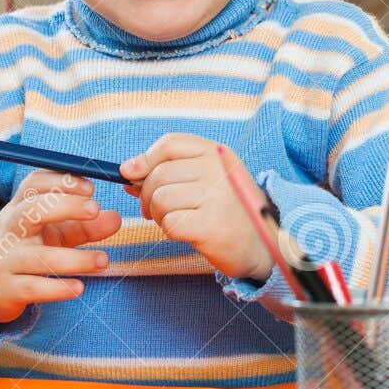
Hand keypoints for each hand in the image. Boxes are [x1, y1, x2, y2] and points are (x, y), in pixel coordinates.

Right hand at [0, 170, 119, 322]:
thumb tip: (116, 218)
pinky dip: (57, 289)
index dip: (61, 181)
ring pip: (39, 256)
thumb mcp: (56, 233)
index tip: (90, 187)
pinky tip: (79, 288)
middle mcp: (10, 230)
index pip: (34, 185)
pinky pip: (33, 287)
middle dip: (65, 206)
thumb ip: (85, 225)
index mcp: (20, 209)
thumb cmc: (28, 250)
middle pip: (32, 211)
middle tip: (95, 209)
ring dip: (75, 259)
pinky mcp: (7, 289)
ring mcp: (6, 260)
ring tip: (104, 260)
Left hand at [121, 135, 272, 281]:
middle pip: (159, 174)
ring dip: (159, 215)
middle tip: (155, 210)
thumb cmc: (227, 211)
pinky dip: (170, 230)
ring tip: (176, 220)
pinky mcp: (210, 224)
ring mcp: (216, 196)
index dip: (144, 158)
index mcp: (218, 153)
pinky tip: (187, 232)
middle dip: (147, 195)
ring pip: (160, 199)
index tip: (130, 173)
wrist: (261, 245)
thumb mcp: (205, 180)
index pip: (170, 144)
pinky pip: (170, 223)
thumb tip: (127, 171)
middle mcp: (218, 170)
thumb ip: (170, 171)